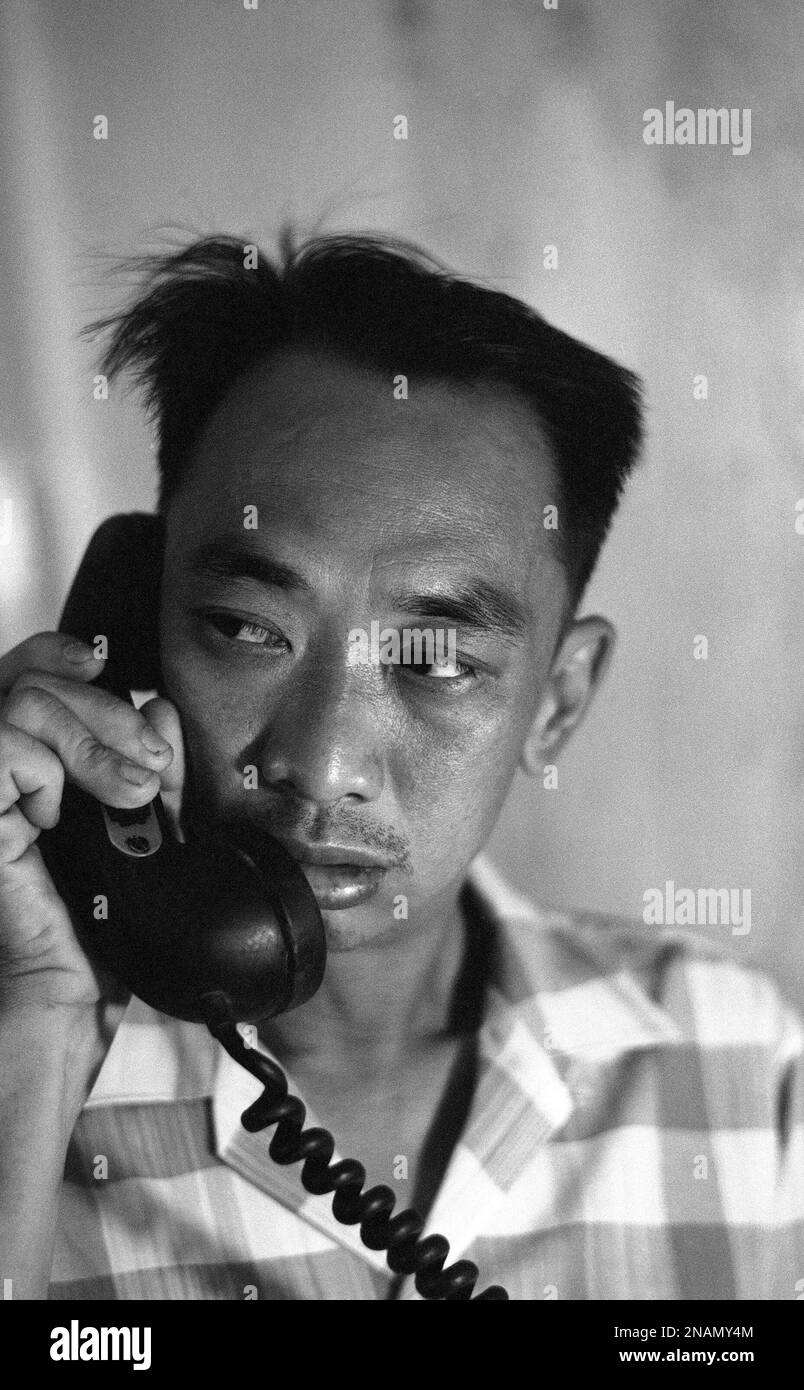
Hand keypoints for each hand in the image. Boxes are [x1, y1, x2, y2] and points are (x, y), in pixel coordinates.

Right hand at [0, 632, 184, 1013]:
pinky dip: (45, 768)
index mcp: (34, 768)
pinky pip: (2, 750)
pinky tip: (60, 815)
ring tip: (129, 792)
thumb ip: (156, 771)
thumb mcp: (150, 833)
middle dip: (107, 708)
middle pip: (32, 679)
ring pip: (21, 702)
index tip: (107, 671)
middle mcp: (2, 775)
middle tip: (150, 763)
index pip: (28, 675)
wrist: (76, 997)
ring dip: (90, 738)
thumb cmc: (103, 927)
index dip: (62, 656)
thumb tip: (161, 708)